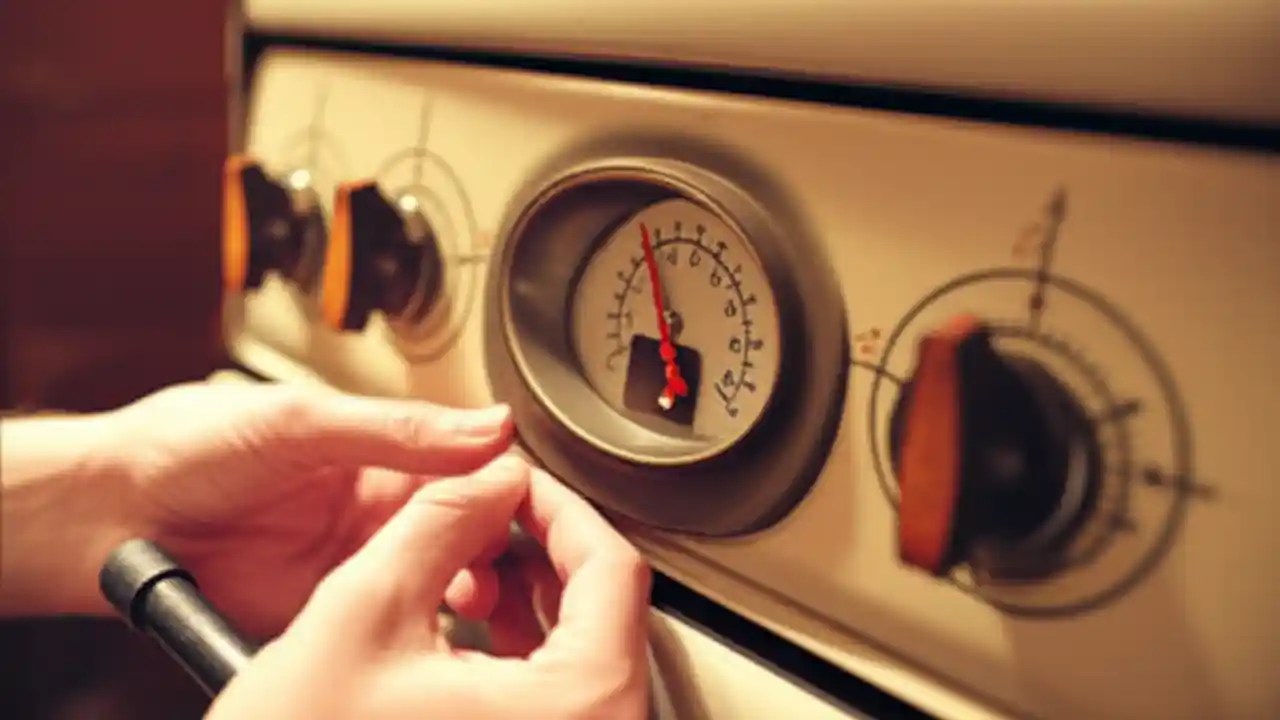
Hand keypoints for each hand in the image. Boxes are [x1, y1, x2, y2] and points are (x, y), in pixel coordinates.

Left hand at [0, 381, 512, 635]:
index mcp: (380, 448)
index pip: (467, 462)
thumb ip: (398, 428)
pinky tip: (442, 619)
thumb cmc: (192, 446)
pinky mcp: (334, 604)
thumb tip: (487, 422)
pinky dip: (427, 620)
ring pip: (441, 573)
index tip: (536, 497)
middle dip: (500, 539)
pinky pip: (395, 613)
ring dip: (472, 582)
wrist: (117, 513)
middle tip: (523, 554)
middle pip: (466, 522)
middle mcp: (378, 503)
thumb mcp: (303, 422)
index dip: (504, 480)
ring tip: (483, 592)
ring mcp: (358, 556)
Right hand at [206, 455, 652, 719]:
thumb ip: (443, 519)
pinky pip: (563, 698)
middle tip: (497, 511)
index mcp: (577, 708)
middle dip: (547, 551)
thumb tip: (493, 476)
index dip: (561, 507)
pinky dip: (528, 651)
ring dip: (537, 597)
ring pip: (588, 655)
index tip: (521, 484)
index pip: (613, 570)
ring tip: (476, 563)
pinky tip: (477, 622)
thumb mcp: (366, 609)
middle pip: (609, 612)